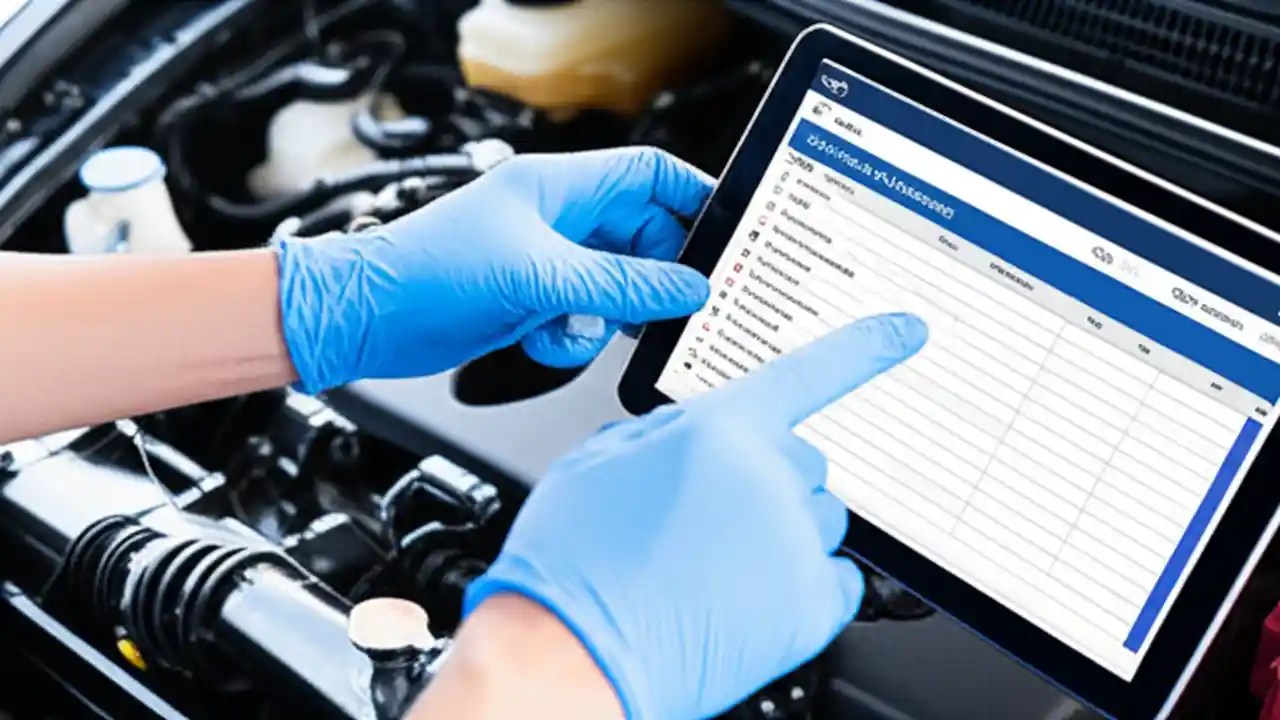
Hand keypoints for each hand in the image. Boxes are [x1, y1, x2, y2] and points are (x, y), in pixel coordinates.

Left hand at [277, 148, 711, 392]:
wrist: (364, 320)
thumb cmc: (425, 271)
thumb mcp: (538, 274)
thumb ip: (621, 283)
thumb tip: (686, 287)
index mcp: (560, 187)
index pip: (649, 175)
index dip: (692, 198)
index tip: (725, 233)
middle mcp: (557, 220)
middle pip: (641, 238)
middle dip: (655, 274)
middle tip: (674, 302)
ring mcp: (545, 261)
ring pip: (616, 285)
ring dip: (611, 311)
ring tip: (592, 323)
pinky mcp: (532, 302)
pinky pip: (583, 317)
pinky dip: (574, 335)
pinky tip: (544, 336)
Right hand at [464, 314, 928, 719]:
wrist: (571, 654)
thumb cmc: (573, 565)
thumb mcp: (597, 461)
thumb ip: (665, 433)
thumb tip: (694, 435)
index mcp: (719, 431)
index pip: (810, 374)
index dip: (864, 348)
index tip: (904, 332)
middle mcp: (768, 478)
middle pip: (803, 461)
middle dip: (765, 481)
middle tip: (710, 520)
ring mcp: (795, 543)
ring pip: (819, 518)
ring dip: (783, 532)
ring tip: (717, 568)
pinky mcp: (810, 605)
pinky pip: (837, 578)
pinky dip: (803, 585)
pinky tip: (746, 598)